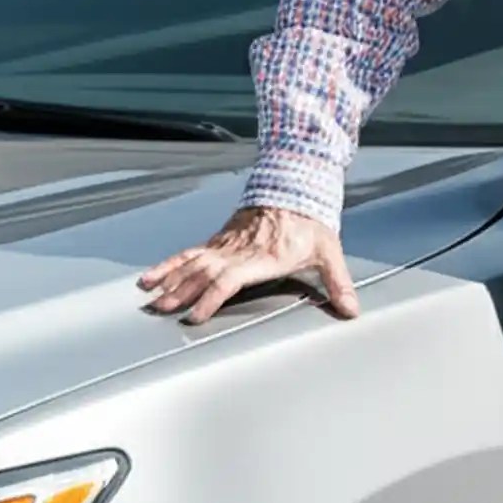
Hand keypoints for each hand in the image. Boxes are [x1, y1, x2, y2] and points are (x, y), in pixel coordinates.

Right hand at [137, 207, 358, 324]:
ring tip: (150, 297)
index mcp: (264, 257)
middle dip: (181, 292)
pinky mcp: (220, 240)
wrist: (296, 187)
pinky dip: (169, 265)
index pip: (231, 279)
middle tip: (161, 310)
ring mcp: (226, 245)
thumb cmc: (311, 224)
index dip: (212, 297)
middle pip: (204, 272)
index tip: (195, 315)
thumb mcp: (329, 252)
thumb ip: (339, 283)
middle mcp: (240, 251)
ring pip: (192, 262)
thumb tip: (352, 309)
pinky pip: (189, 253)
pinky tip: (151, 275)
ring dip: (170, 280)